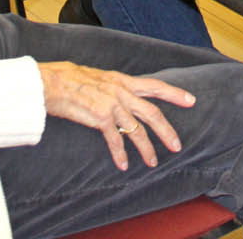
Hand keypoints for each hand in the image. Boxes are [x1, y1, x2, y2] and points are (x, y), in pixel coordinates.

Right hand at [37, 61, 193, 170]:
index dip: (174, 93)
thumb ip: (111, 87)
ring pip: (137, 130)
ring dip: (147, 148)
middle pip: (152, 113)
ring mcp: (112, 104)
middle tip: (177, 146)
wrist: (51, 82)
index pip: (154, 86)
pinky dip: (121, 154)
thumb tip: (118, 94)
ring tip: (153, 162)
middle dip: (167, 131)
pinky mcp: (101, 117)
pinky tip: (124, 165)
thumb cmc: (68, 78)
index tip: (191, 100)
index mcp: (121, 80)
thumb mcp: (97, 77)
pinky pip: (116, 140)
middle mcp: (121, 91)